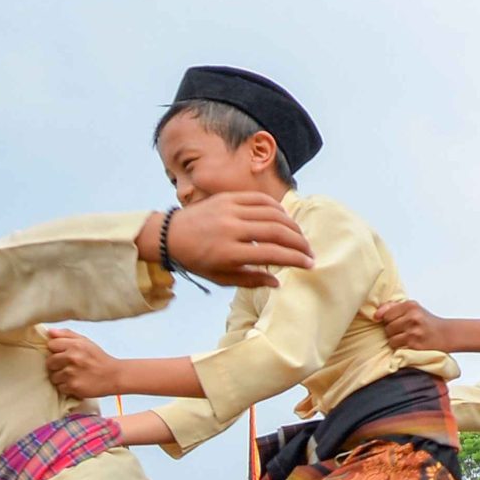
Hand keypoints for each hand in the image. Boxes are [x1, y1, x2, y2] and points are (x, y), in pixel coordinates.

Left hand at [44, 328, 121, 397]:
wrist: (113, 376)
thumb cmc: (98, 359)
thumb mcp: (85, 342)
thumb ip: (67, 334)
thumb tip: (49, 332)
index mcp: (75, 345)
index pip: (51, 345)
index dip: (55, 350)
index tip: (62, 354)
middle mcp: (72, 357)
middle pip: (49, 362)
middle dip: (56, 365)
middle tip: (68, 366)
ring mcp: (71, 373)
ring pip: (53, 376)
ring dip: (60, 378)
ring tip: (72, 376)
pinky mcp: (73, 386)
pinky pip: (60, 387)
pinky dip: (66, 387)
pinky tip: (75, 383)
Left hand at [146, 192, 313, 288]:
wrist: (171, 235)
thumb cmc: (197, 260)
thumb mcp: (221, 278)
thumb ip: (251, 280)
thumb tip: (278, 282)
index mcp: (229, 252)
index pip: (272, 254)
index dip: (295, 259)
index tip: (309, 264)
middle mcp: (231, 229)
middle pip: (277, 232)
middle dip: (299, 242)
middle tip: (309, 251)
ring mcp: (230, 210)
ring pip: (272, 213)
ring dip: (291, 225)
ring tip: (299, 237)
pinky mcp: (228, 197)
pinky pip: (260, 199)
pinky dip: (277, 208)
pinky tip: (284, 219)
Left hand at [373, 299, 449, 351]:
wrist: (445, 334)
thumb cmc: (426, 322)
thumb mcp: (413, 309)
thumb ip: (393, 308)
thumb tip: (375, 315)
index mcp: (411, 305)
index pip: (386, 314)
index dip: (388, 320)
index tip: (396, 322)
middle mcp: (413, 317)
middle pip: (387, 327)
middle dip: (392, 331)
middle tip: (404, 331)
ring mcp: (414, 332)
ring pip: (391, 339)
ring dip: (396, 341)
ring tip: (407, 338)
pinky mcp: (415, 345)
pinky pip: (397, 348)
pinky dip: (400, 348)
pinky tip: (409, 344)